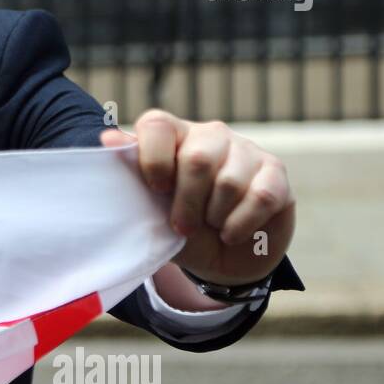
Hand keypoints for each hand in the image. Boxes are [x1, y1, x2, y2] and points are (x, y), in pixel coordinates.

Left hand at [99, 110, 295, 286]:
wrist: (225, 258)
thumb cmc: (182, 227)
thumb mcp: (152, 208)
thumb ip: (132, 174)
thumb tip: (108, 136)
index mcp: (174, 137)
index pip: (157, 125)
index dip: (152, 159)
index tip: (155, 190)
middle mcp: (210, 135)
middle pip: (196, 159)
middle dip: (186, 203)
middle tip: (181, 226)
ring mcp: (246, 150)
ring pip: (229, 182)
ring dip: (214, 217)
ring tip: (211, 226)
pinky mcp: (275, 172)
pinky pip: (259, 197)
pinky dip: (241, 224)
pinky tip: (232, 233)